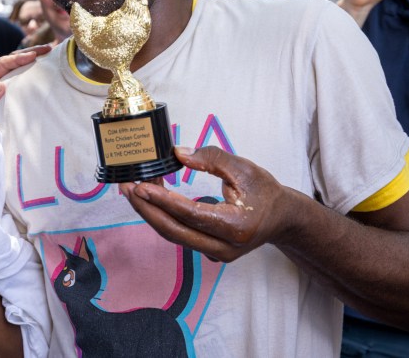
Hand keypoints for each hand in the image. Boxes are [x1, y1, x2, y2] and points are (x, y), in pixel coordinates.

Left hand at [0, 44, 52, 137]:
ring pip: (17, 65)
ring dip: (33, 58)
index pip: (2, 63)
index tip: (33, 56)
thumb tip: (0, 86)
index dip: (18, 58)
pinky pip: (19, 75)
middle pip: (12, 59)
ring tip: (49, 53)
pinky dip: (31, 69)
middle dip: (30, 52)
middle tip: (48, 48)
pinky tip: (42, 68)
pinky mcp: (6, 86)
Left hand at [120, 146, 292, 261]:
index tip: (142, 187)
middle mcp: (224, 247)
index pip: (191, 214)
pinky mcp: (209, 251)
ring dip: (151, 213)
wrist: (282, 218)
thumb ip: (212, 159)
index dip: (164, 200)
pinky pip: (180, 234)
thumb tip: (179, 154)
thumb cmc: (265, 191)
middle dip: (147, 209)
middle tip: (126, 188)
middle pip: (175, 231)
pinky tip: (151, 199)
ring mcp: (216, 254)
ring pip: (174, 235)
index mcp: (236, 227)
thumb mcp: (244, 168)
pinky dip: (163, 216)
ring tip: (132, 191)